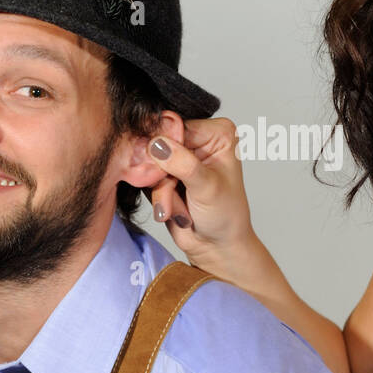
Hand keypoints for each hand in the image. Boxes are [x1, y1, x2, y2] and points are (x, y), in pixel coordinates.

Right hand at [145, 118, 253, 271]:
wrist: (216, 246)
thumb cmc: (225, 215)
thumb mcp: (208, 187)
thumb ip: (183, 164)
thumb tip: (156, 144)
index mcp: (217, 132)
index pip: (178, 126)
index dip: (167, 147)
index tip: (167, 171)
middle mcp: (198, 139)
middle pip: (159, 143)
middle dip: (163, 175)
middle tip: (175, 196)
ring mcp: (179, 156)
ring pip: (150, 162)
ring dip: (161, 191)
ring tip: (179, 210)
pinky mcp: (165, 174)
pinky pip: (146, 177)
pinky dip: (157, 197)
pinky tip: (172, 211)